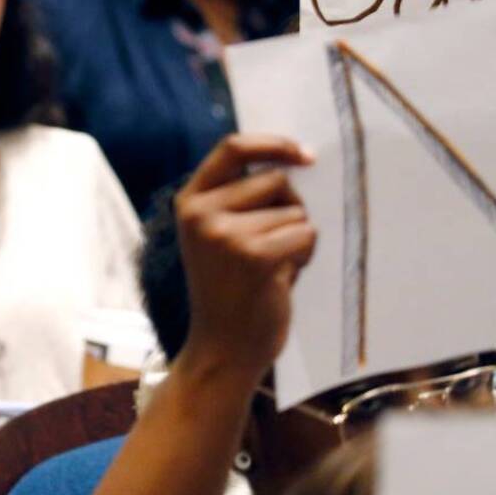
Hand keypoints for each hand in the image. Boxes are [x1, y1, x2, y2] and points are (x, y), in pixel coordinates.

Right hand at [173, 134, 316, 374]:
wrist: (223, 350)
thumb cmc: (232, 291)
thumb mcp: (219, 235)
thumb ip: (241, 199)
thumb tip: (297, 162)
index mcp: (190, 202)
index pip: (233, 147)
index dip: (273, 144)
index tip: (305, 155)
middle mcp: (201, 213)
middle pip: (275, 180)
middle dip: (289, 209)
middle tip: (271, 249)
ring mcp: (225, 234)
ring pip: (296, 212)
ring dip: (296, 239)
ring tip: (271, 270)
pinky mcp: (254, 256)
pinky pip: (305, 235)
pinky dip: (304, 257)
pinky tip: (281, 280)